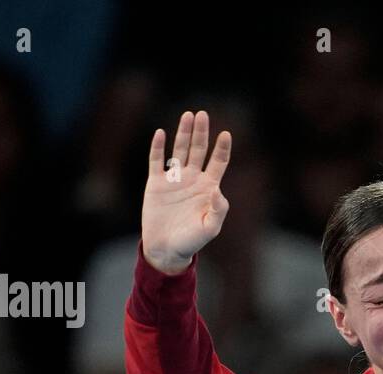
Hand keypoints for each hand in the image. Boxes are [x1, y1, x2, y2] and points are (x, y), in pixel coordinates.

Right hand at [142, 110, 232, 274]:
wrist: (166, 249)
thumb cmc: (191, 241)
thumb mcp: (209, 228)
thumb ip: (218, 211)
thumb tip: (218, 191)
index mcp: (208, 188)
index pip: (218, 162)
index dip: (222, 148)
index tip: (226, 134)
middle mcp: (192, 180)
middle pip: (199, 150)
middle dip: (202, 133)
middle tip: (203, 114)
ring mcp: (174, 180)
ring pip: (179, 150)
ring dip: (183, 133)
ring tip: (188, 115)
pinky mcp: (156, 184)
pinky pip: (156, 161)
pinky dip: (158, 147)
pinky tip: (160, 133)